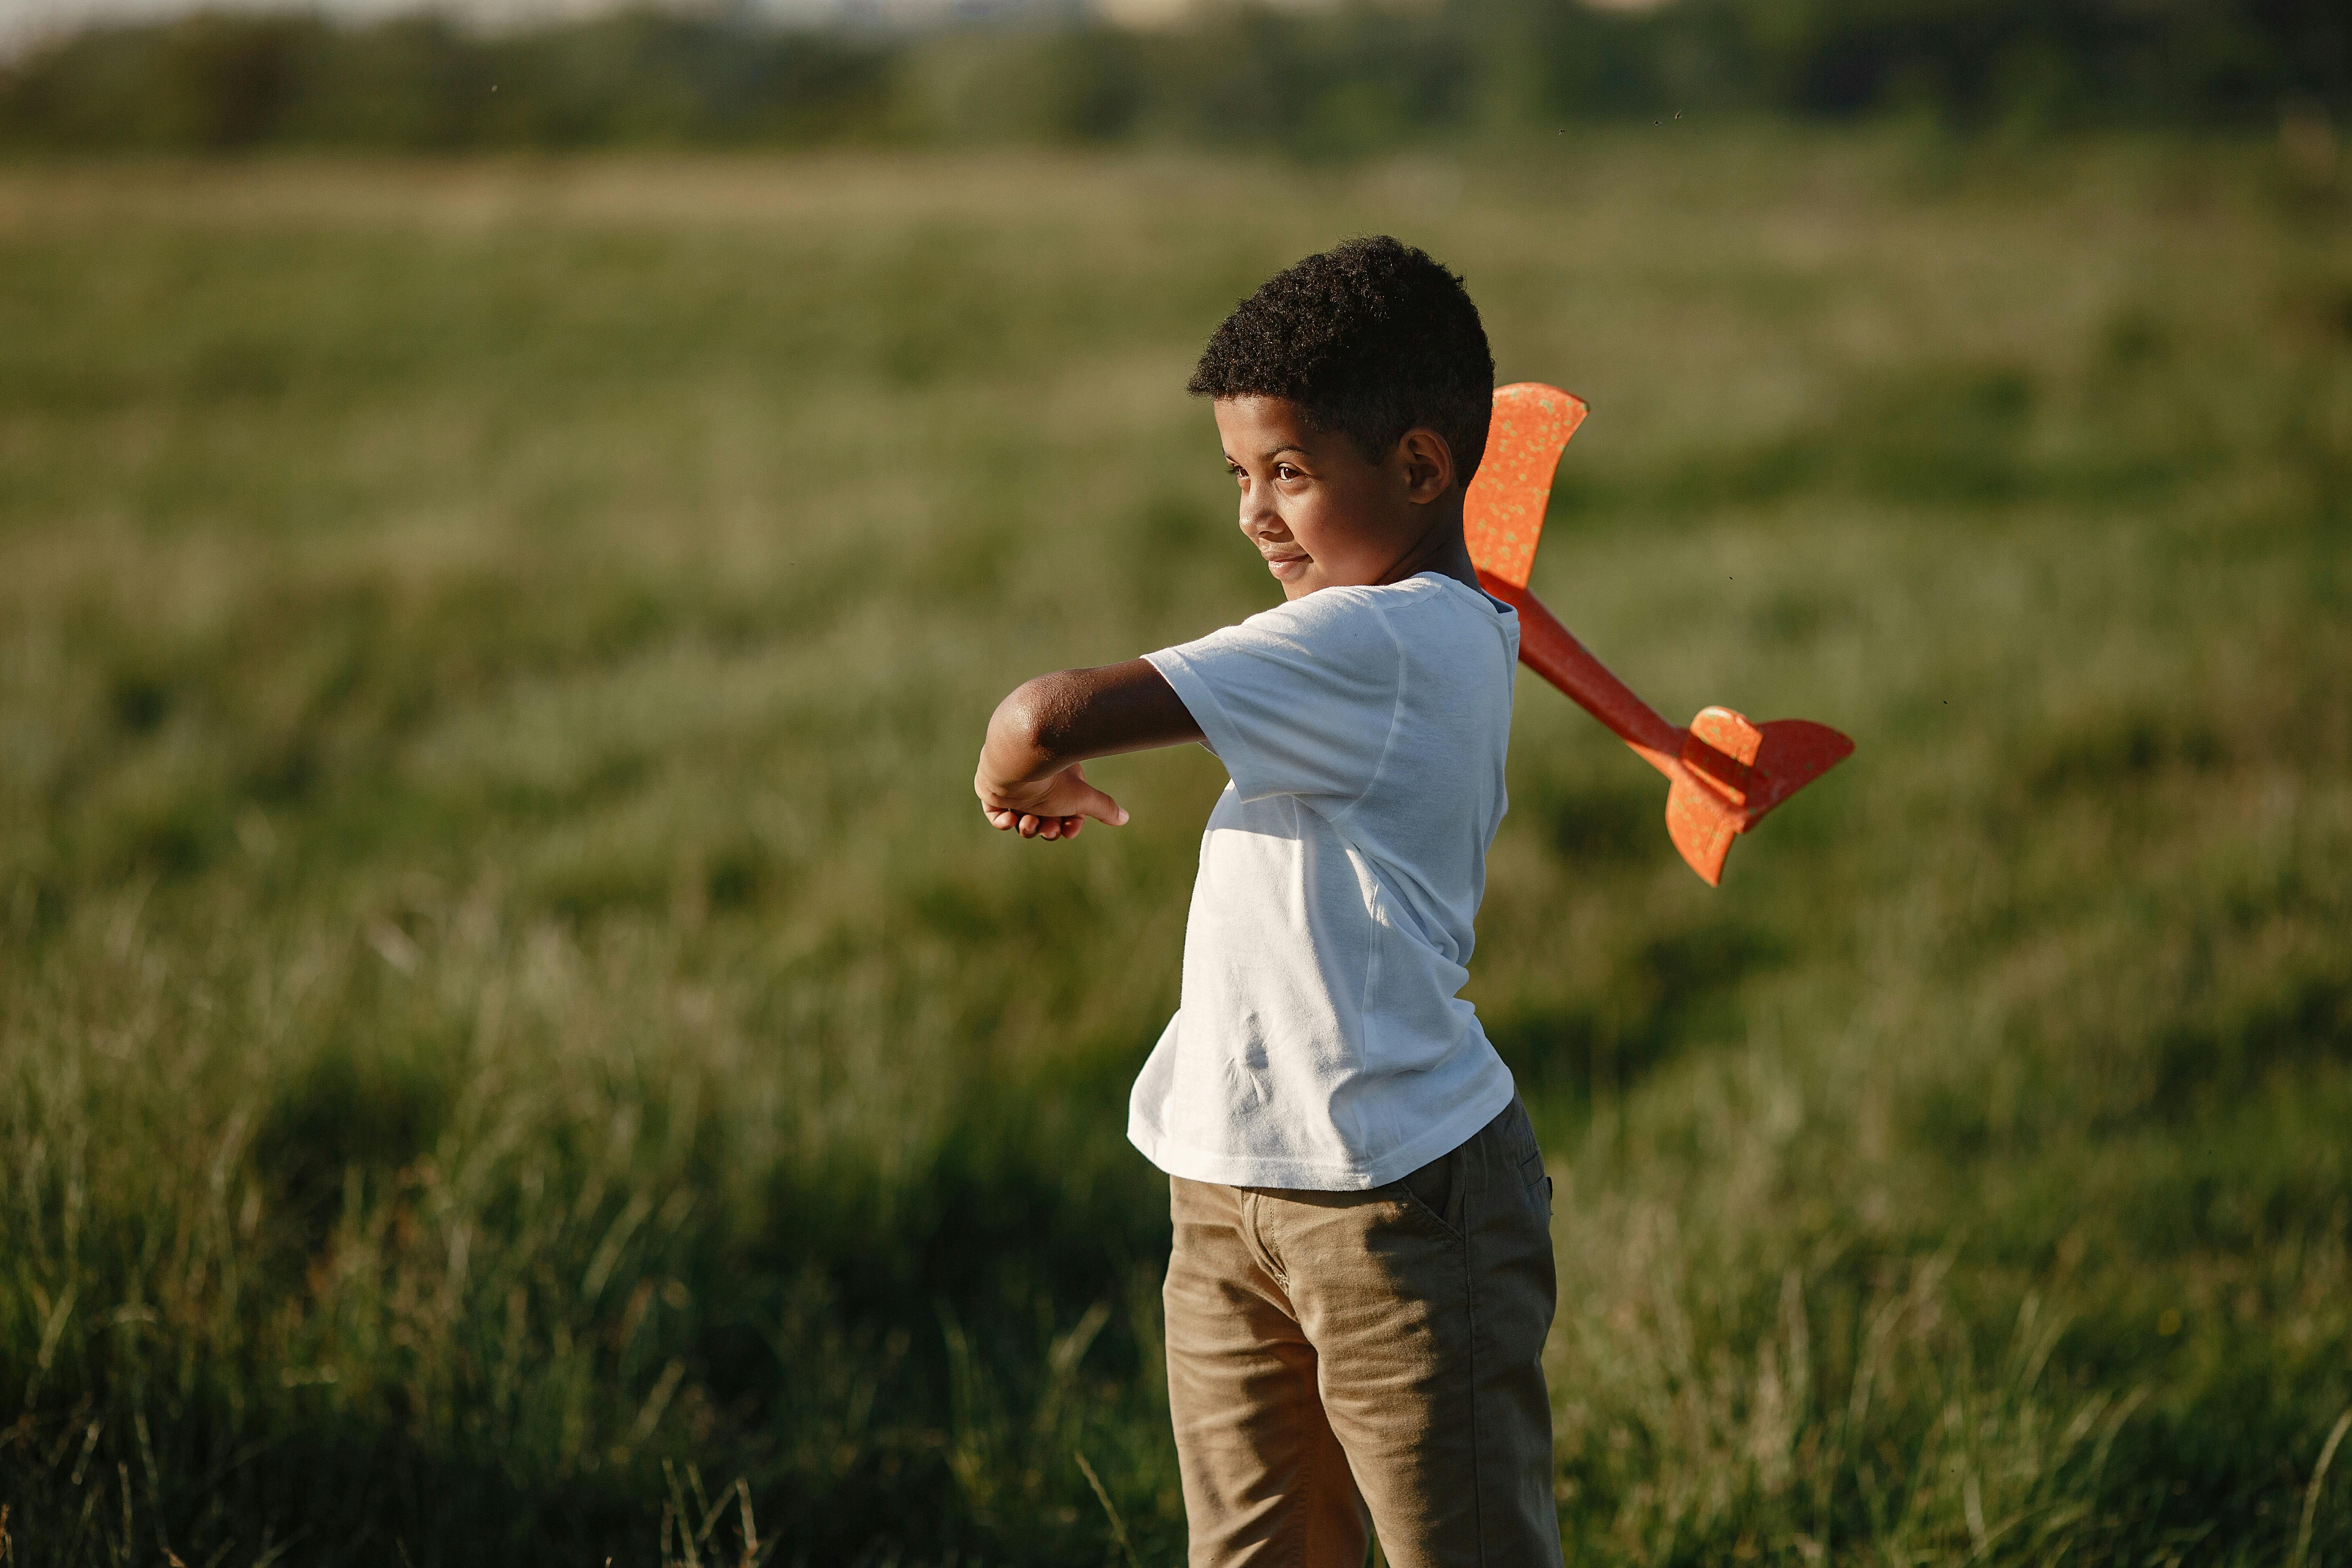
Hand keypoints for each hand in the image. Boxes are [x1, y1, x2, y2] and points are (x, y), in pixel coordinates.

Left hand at [976, 762, 1127, 841]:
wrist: (1016, 762)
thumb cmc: (1051, 779)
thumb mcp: (1082, 798)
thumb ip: (1104, 808)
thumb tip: (1124, 818)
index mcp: (1059, 781)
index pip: (1066, 810)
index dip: (1069, 825)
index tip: (1068, 831)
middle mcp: (1036, 784)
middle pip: (1044, 817)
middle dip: (1047, 828)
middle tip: (1048, 829)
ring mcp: (1013, 787)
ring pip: (1021, 817)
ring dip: (1027, 827)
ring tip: (1027, 823)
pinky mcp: (992, 791)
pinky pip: (995, 813)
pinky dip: (1002, 821)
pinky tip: (1009, 819)